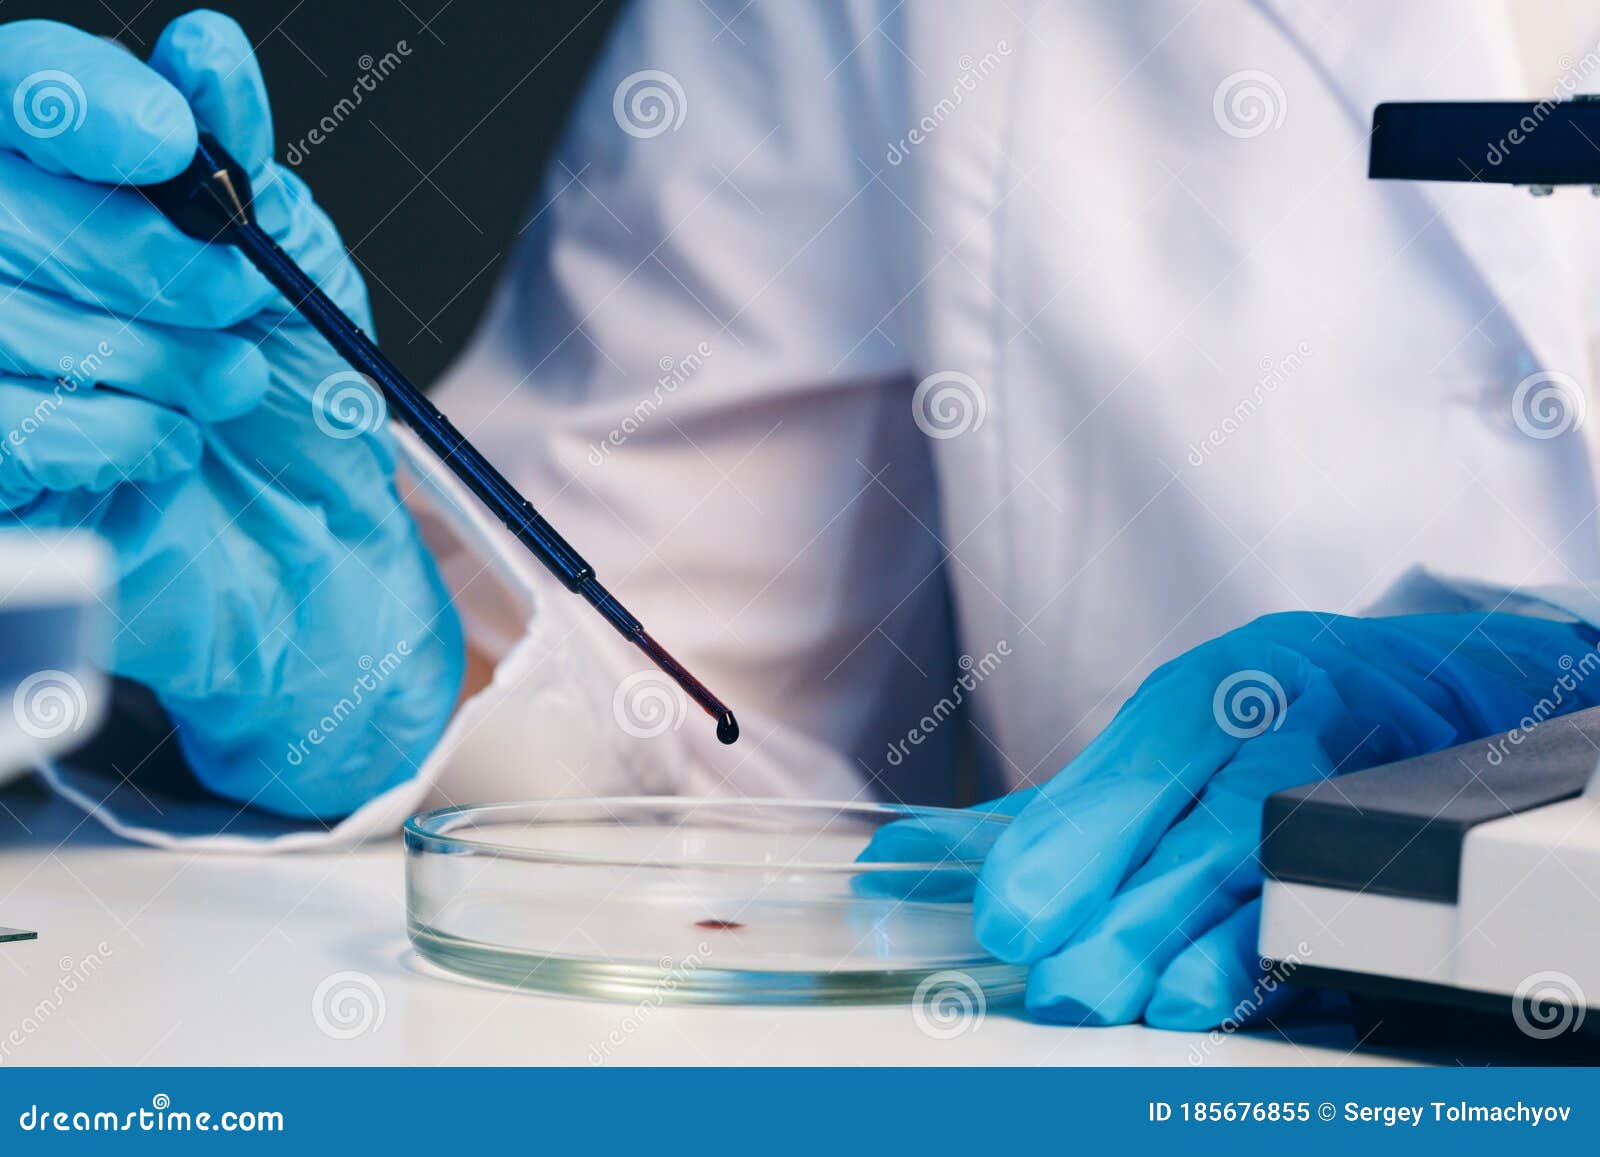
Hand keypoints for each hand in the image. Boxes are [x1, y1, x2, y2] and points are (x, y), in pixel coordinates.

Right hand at [0, 13, 463, 816]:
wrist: (311, 552)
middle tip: (239, 303)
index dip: (82, 104)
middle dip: (157, 259)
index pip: (20, 93)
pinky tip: (175, 445)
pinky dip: (130, 430)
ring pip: (15, 314)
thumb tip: (206, 56)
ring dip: (161, 356)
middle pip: (12, 205)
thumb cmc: (297, 406)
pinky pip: (21, 421)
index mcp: (70, 195)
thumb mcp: (296, 269)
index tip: (170, 142)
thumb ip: (242, 165)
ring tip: (225, 386)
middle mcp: (8, 262)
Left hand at [972, 610, 1599, 1028]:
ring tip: (1143, 1003)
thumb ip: (1039, 815)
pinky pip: (1341, 910)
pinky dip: (1282, 960)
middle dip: (1133, 910)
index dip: (1076, 839)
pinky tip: (1219, 999)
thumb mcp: (1150, 741)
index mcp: (1213, 692)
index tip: (1007, 917)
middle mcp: (1287, 729)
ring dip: (1207, 945)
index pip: (1145, 761)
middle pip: (1211, 826)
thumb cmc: (1252, 725)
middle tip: (1060, 985)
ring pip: (1278, 872)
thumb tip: (896, 868)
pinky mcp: (1390, 855)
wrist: (1410, 695)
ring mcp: (1353, 788)